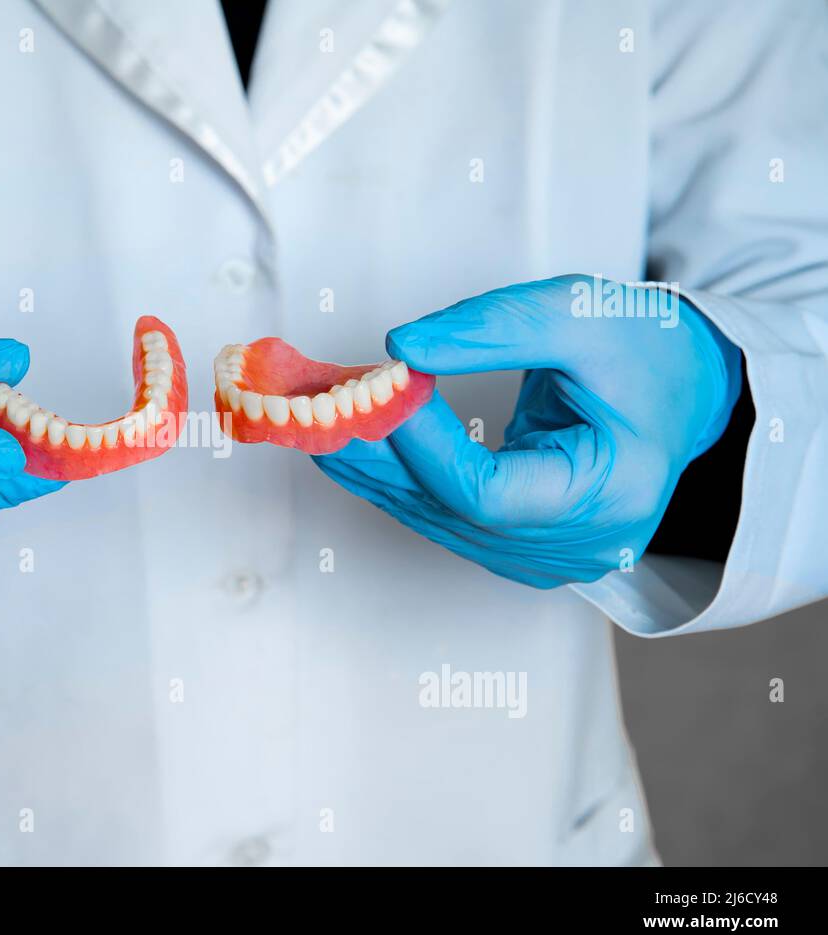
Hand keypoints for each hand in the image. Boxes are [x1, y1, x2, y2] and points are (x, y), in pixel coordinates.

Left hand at [315, 276, 742, 587]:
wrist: (688, 389)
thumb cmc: (650, 354)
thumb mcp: (582, 316)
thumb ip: (492, 330)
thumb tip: (400, 349)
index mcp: (609, 499)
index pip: (486, 493)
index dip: (421, 443)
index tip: (381, 385)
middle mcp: (574, 546)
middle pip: (446, 510)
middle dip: (372, 451)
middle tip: (309, 406)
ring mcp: (544, 555)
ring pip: (433, 516)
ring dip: (369, 463)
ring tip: (312, 416)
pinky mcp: (517, 543)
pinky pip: (441, 513)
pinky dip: (395, 472)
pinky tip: (350, 438)